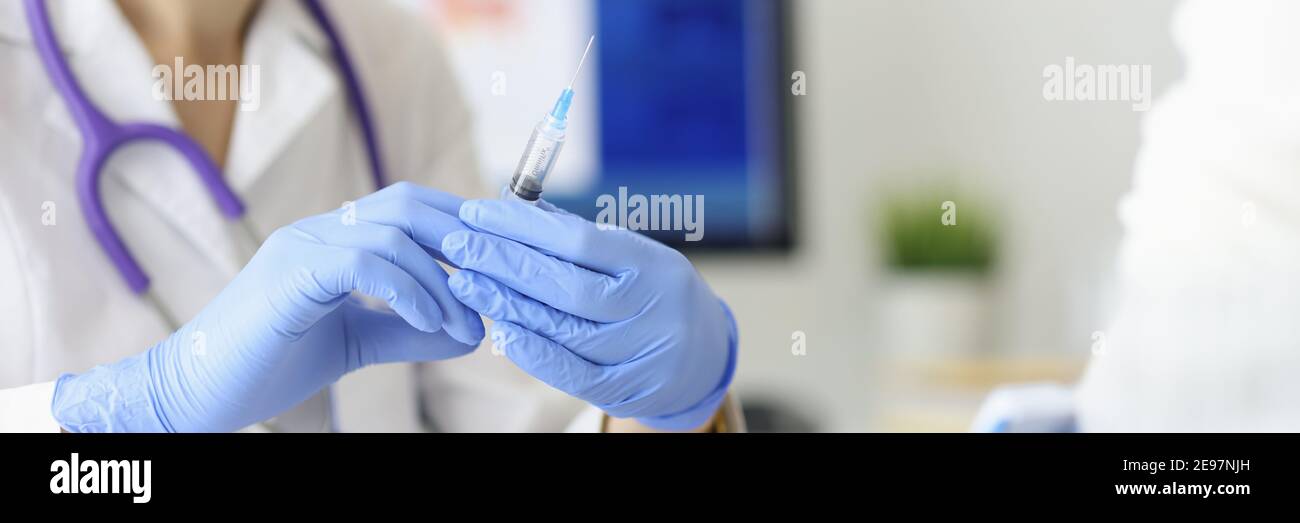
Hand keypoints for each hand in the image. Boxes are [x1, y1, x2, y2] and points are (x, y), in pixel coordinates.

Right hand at [52, 182, 483, 431]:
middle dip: (464, 243)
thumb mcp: (355, 342)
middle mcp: (319, 230)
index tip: (501, 270)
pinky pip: (367, 263)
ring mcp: (302, 245)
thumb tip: (472, 329)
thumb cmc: (268, 365)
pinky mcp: (290, 273)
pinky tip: (433, 322)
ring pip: (395, 233)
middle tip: (498, 287)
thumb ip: (408, 328)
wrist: (194, 393)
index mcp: (334, 239)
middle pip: (410, 203)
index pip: (412, 209)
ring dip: (445, 281)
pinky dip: (411, 291)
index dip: (462, 231)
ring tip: (469, 324)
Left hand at [442, 198, 736, 429]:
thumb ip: (576, 236)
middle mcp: (654, 309)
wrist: (705, 355)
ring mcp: (644, 353)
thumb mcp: (631, 256)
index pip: (580, 241)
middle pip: (567, 286)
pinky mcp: (631, 391)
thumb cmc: (652, 293)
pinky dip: (536, 354)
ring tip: (467, 283)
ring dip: (509, 305)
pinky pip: (575, 375)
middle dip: (505, 263)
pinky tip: (503, 332)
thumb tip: (512, 205)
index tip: (477, 213)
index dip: (523, 227)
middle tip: (458, 245)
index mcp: (653, 265)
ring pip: (566, 330)